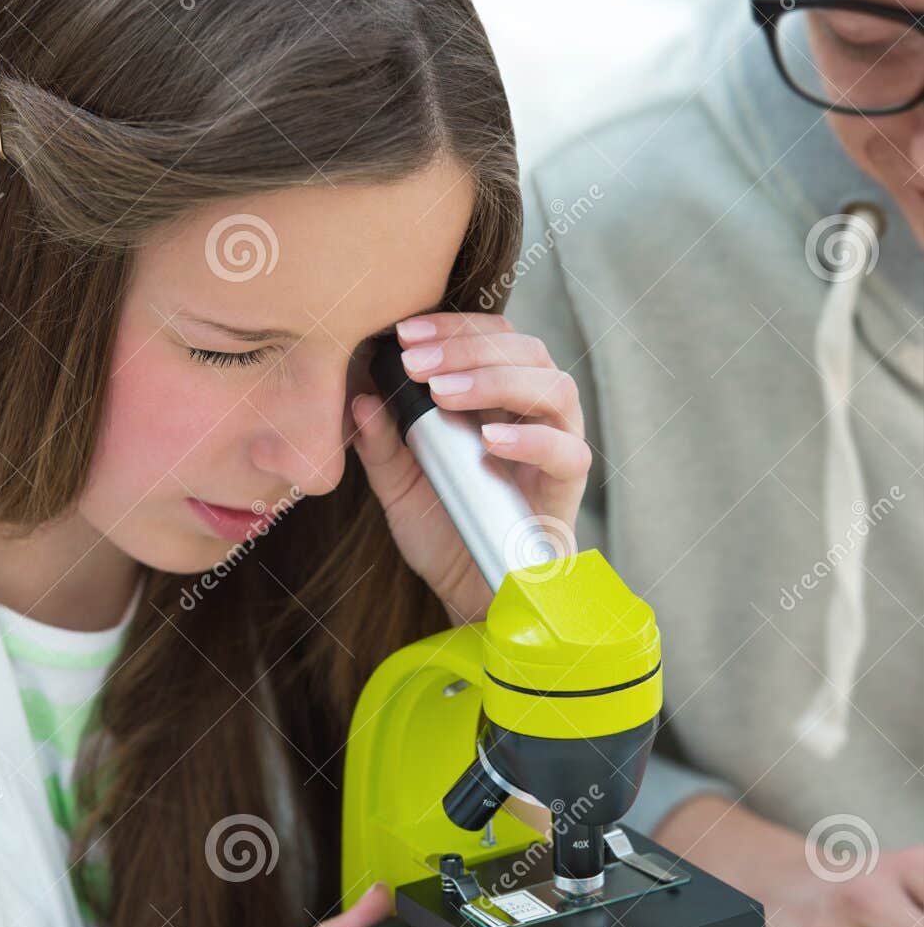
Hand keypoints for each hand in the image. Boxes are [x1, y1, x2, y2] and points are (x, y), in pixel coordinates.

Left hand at [349, 312, 589, 623]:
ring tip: (444, 391)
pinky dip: (531, 440)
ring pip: (554, 387)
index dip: (452, 327)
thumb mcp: (398, 487)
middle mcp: (533, 415)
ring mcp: (555, 449)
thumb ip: (380, 443)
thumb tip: (359, 397)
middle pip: (525, 350)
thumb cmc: (443, 535)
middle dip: (467, 346)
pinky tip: (489, 441)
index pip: (491, 337)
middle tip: (415, 361)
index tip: (403, 335)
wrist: (471, 598)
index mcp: (498, 400)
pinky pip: (567, 452)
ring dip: (497, 379)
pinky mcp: (566, 490)